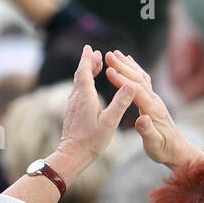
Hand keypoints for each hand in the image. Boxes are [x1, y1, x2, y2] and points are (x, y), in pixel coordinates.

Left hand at [52, 45, 134, 178]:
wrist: (73, 154)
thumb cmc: (92, 140)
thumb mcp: (110, 122)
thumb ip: (120, 103)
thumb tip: (130, 85)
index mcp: (85, 97)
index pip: (84, 72)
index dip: (87, 59)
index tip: (90, 48)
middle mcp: (76, 98)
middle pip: (80, 75)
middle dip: (88, 63)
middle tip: (96, 53)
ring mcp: (73, 105)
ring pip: (78, 83)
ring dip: (86, 72)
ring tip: (95, 66)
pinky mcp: (73, 112)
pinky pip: (78, 91)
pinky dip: (85, 83)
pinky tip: (90, 88)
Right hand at [103, 50, 203, 169]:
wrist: (176, 150)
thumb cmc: (163, 150)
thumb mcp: (154, 145)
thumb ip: (147, 132)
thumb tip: (142, 119)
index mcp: (152, 110)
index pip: (136, 91)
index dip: (122, 80)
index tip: (108, 71)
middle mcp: (154, 101)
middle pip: (138, 79)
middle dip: (123, 66)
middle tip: (109, 55)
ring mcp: (155, 99)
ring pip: (141, 77)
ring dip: (128, 64)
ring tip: (115, 54)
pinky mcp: (153, 100)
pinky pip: (143, 81)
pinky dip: (135, 70)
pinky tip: (128, 63)